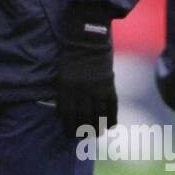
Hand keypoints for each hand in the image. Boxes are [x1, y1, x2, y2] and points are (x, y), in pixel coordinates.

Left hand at [56, 12, 116, 138]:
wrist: (87, 38)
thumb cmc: (71, 56)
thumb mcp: (62, 74)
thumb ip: (64, 94)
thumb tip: (66, 116)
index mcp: (66, 86)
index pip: (67, 114)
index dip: (69, 127)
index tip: (70, 134)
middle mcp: (81, 89)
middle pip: (83, 117)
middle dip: (83, 130)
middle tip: (84, 136)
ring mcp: (96, 87)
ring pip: (98, 114)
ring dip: (98, 127)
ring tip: (96, 133)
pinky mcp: (109, 84)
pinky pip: (111, 106)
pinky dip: (111, 118)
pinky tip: (110, 125)